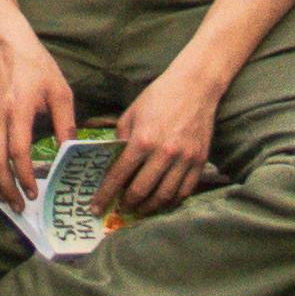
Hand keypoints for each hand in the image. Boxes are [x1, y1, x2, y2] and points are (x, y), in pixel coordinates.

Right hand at [0, 12, 82, 209]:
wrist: (6, 44)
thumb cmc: (37, 66)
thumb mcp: (60, 91)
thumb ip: (66, 124)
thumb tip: (69, 153)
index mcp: (18, 109)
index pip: (18, 152)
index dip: (25, 176)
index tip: (34, 192)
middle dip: (6, 188)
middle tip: (18, 206)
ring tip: (4, 198)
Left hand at [101, 58, 226, 214]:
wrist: (196, 86)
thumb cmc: (160, 96)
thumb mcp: (131, 114)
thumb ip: (121, 139)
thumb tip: (112, 162)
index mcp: (143, 140)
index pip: (119, 176)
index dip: (105, 195)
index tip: (95, 207)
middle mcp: (164, 153)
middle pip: (141, 191)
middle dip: (126, 204)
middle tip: (119, 209)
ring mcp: (185, 159)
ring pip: (164, 196)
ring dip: (148, 207)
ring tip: (139, 209)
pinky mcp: (200, 161)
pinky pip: (185, 191)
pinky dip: (172, 201)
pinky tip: (162, 202)